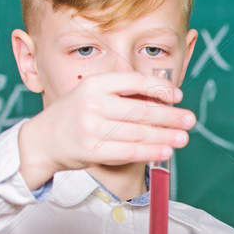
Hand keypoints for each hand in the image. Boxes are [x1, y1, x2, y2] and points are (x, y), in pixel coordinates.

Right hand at [17, 72, 193, 188]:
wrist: (43, 140)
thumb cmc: (76, 115)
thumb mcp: (93, 94)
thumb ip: (122, 94)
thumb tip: (163, 100)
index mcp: (95, 84)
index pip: (134, 82)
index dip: (160, 88)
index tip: (178, 96)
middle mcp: (92, 103)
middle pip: (140, 110)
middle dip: (169, 116)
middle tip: (190, 119)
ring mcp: (91, 128)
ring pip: (137, 132)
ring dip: (165, 136)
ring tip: (183, 137)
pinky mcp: (92, 150)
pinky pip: (128, 151)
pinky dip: (150, 151)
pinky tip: (165, 151)